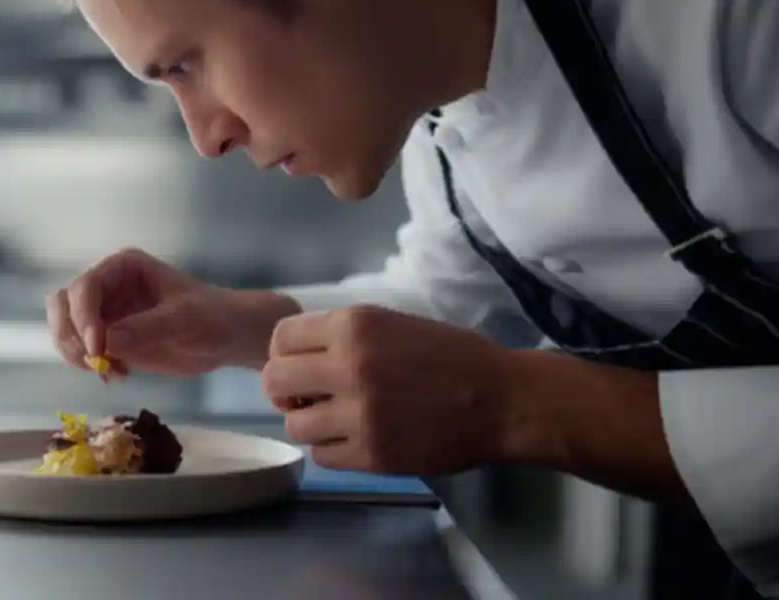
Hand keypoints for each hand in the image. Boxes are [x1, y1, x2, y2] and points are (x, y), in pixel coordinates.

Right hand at [46, 248, 299, 376]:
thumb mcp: (184, 319)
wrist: (225, 338)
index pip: (86, 287)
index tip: (98, 348)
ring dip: (74, 352)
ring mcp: (105, 313)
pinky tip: (118, 374)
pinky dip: (88, 365)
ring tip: (105, 370)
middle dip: (70, 334)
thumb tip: (107, 342)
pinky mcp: (108, 339)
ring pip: (65, 327)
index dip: (83, 317)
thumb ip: (147, 328)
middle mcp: (108, 286)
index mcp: (123, 268)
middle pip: (63, 303)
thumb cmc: (210, 317)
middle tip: (92, 361)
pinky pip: (81, 350)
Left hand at [262, 304, 512, 474]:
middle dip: (285, 388)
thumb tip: (300, 357)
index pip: (282, 338)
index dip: (285, 353)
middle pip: (276, 379)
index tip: (299, 365)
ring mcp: (359, 414)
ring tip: (336, 419)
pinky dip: (332, 448)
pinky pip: (322, 455)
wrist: (502, 400)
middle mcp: (349, 366)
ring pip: (295, 423)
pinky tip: (354, 439)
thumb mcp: (394, 324)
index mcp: (355, 326)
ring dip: (310, 422)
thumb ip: (345, 336)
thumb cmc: (452, 356)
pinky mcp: (372, 454)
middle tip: (306, 396)